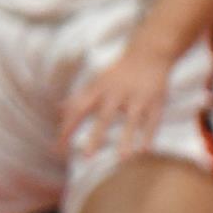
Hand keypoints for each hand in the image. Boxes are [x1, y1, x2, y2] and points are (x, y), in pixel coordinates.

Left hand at [60, 43, 174, 159]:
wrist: (148, 54)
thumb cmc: (117, 73)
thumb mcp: (95, 82)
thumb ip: (78, 98)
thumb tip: (57, 110)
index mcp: (98, 90)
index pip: (78, 111)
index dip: (67, 129)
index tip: (57, 148)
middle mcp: (115, 94)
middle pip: (103, 117)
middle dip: (95, 136)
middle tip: (85, 157)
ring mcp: (137, 98)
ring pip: (131, 120)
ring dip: (126, 138)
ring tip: (121, 158)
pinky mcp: (155, 102)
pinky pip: (152, 121)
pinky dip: (148, 135)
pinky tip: (143, 150)